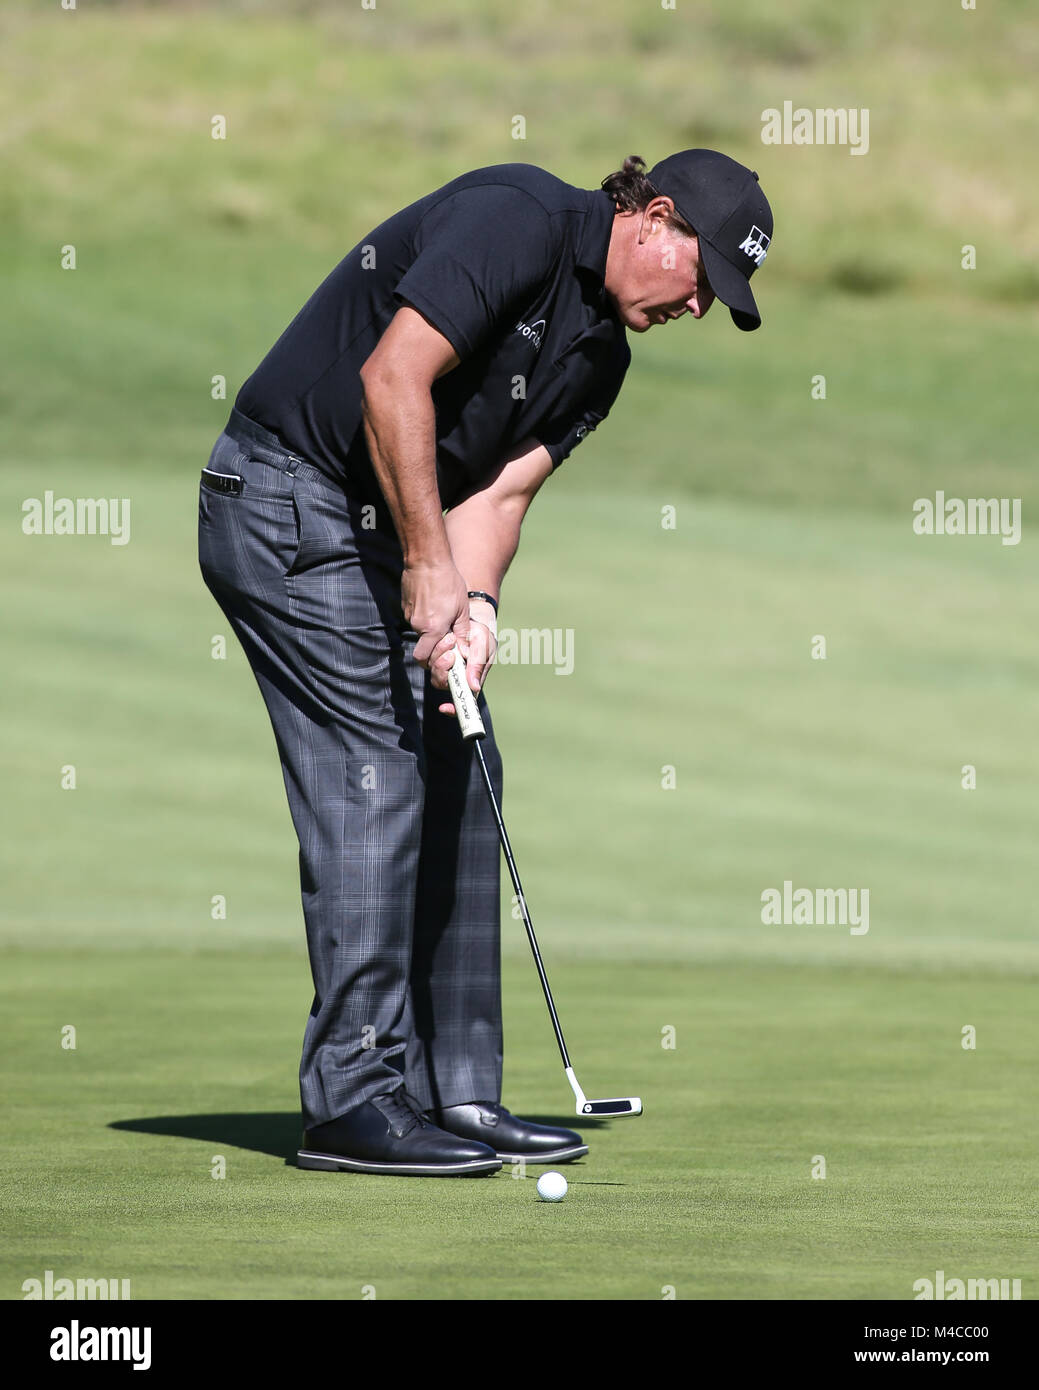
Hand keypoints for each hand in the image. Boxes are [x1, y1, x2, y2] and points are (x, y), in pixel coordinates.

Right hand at [402, 558, 468, 673]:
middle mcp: (417, 625)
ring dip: (431, 629)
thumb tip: (463, 650)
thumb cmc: (448, 582)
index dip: (434, 660)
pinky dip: (425, 616)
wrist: (427, 559)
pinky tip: (435, 603)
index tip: (448, 653)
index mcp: (432, 629)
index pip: (424, 658)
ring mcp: (408, 614)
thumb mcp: (462, 609)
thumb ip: (462, 632)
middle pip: (423, 646)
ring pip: (420, 631)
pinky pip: (415, 618)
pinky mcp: (405, 605)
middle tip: (448, 636)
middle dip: (434, 646)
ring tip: (444, 612)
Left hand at [436, 599, 497, 714]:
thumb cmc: (481, 635)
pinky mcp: (436, 659)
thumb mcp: (483, 645)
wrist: (469, 621)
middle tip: (451, 654)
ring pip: (436, 675)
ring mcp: (447, 669)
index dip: (454, 709)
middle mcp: (458, 677)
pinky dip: (433, 652)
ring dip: (438, 659)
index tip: (444, 708)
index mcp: (473, 679)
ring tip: (449, 640)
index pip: (464, 700)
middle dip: (443, 671)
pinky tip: (442, 639)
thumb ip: (478, 665)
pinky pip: (429, 662)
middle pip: (445, 685)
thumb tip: (473, 688)